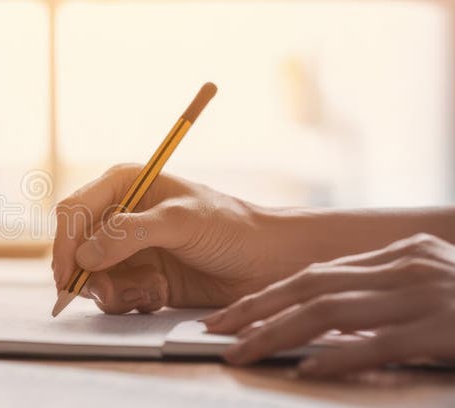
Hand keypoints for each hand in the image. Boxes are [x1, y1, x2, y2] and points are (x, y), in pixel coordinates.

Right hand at [52, 164, 293, 312]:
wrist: (266, 263)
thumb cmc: (231, 228)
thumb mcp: (181, 222)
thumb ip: (130, 234)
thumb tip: (85, 255)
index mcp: (123, 184)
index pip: (73, 211)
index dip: (65, 242)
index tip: (69, 274)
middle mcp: (118, 214)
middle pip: (74, 248)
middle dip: (89, 275)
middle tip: (111, 292)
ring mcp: (126, 249)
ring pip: (91, 277)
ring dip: (116, 291)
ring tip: (151, 290)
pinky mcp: (137, 277)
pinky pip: (113, 295)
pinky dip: (132, 300)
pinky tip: (159, 294)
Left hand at [205, 233, 454, 375]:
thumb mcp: (434, 294)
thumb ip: (385, 300)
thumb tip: (331, 328)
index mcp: (402, 255)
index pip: (317, 274)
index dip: (268, 295)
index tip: (231, 314)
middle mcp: (408, 266)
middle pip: (311, 285)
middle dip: (255, 308)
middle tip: (216, 329)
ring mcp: (426, 295)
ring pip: (330, 310)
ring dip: (276, 332)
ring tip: (241, 351)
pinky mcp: (445, 327)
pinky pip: (379, 344)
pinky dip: (338, 356)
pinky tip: (307, 368)